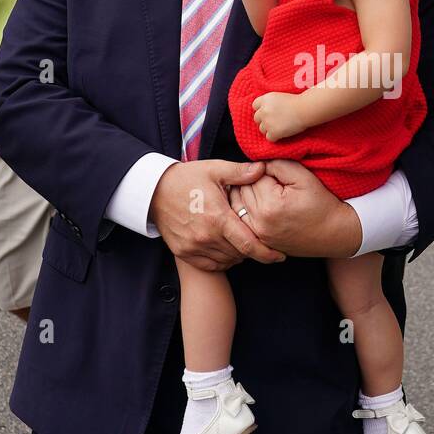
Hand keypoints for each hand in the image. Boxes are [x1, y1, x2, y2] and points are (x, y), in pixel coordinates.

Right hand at [148, 160, 284, 270]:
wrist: (154, 190)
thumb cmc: (187, 178)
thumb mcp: (215, 170)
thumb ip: (241, 172)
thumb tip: (263, 169)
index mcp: (218, 218)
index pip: (249, 244)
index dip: (267, 254)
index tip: (280, 256)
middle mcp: (206, 236)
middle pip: (240, 254)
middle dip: (253, 250)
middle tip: (259, 241)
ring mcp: (193, 247)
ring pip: (227, 261)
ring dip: (238, 255)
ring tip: (242, 242)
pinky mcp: (184, 252)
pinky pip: (210, 265)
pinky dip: (222, 260)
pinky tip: (226, 249)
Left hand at [227, 159, 362, 257]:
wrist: (334, 233)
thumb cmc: (321, 204)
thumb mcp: (303, 177)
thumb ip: (278, 165)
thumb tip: (258, 163)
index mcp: (270, 205)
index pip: (253, 176)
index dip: (265, 170)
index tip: (279, 175)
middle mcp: (260, 222)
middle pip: (242, 190)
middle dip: (253, 182)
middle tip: (273, 182)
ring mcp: (259, 235)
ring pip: (238, 205)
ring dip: (247, 195)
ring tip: (265, 192)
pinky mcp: (260, 241)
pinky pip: (242, 220)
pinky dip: (246, 210)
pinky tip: (260, 205)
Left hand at [252, 91, 306, 140]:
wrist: (306, 109)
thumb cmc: (297, 102)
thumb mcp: (279, 97)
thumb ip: (269, 103)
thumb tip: (263, 111)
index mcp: (265, 99)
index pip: (255, 106)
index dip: (261, 110)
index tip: (269, 112)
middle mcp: (264, 110)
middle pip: (257, 118)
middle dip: (264, 120)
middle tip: (275, 121)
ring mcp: (267, 122)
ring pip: (262, 129)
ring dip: (269, 129)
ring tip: (280, 127)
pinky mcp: (273, 132)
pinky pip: (269, 138)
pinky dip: (275, 137)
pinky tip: (283, 133)